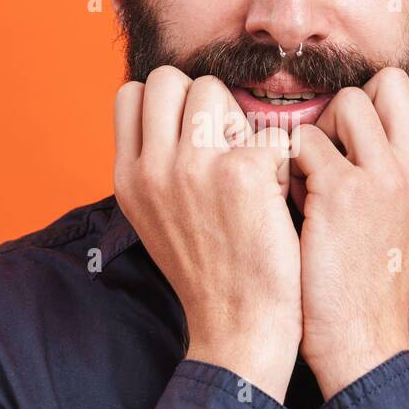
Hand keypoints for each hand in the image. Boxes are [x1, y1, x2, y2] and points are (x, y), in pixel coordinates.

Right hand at [113, 66, 300, 402]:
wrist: (240, 328)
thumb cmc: (209, 271)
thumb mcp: (157, 216)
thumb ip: (156, 164)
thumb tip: (172, 109)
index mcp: (128, 178)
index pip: (133, 93)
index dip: (167, 102)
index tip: (192, 134)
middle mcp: (153, 168)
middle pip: (171, 80)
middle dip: (203, 101)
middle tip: (225, 148)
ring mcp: (195, 167)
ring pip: (216, 90)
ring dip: (239, 122)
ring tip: (251, 170)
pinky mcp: (244, 173)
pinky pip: (268, 131)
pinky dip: (280, 159)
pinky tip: (279, 196)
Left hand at [288, 67, 408, 400]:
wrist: (364, 342)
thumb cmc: (369, 285)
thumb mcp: (404, 222)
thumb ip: (395, 176)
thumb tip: (360, 136)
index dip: (384, 101)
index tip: (358, 139)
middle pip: (392, 80)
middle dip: (353, 103)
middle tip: (332, 149)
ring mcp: (384, 177)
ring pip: (349, 99)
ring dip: (320, 129)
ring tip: (309, 174)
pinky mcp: (343, 193)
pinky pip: (306, 140)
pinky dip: (290, 162)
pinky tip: (291, 196)